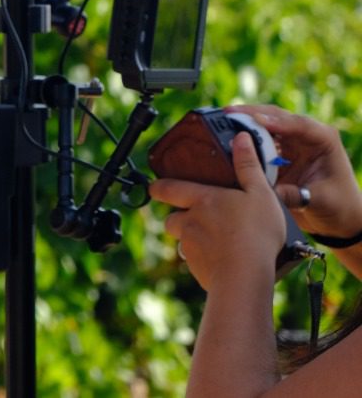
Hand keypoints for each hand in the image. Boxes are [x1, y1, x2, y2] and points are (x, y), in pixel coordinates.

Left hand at [151, 132, 287, 291]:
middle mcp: (188, 221)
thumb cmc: (255, 233)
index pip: (167, 188)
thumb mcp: (260, 194)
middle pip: (170, 217)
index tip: (154, 186)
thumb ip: (248, 166)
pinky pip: (194, 260)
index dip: (158, 187)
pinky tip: (222, 260)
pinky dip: (204, 258)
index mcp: (201, 199)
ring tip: (214, 240)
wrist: (245, 276)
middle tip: (193, 216)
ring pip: (182, 240)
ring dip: (191, 238)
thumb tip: (240, 138)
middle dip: (176, 216)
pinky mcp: (196, 268)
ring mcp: (189, 246)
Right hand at [226, 104, 361, 242]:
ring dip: (244, 122)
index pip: (300, 125)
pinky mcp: (279, 151)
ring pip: (264, 124)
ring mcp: (291, 142)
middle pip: (277, 117)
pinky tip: (226, 137)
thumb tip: (267, 191)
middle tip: (228, 113)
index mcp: (323, 140)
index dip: (278, 122)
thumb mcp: (320, 200)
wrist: (339, 217)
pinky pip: (258, 140)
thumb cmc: (339, 206)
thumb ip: (294, 195)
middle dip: (252, 113)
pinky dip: (243, 138)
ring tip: (221, 121)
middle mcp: (306, 136)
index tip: (256, 121)